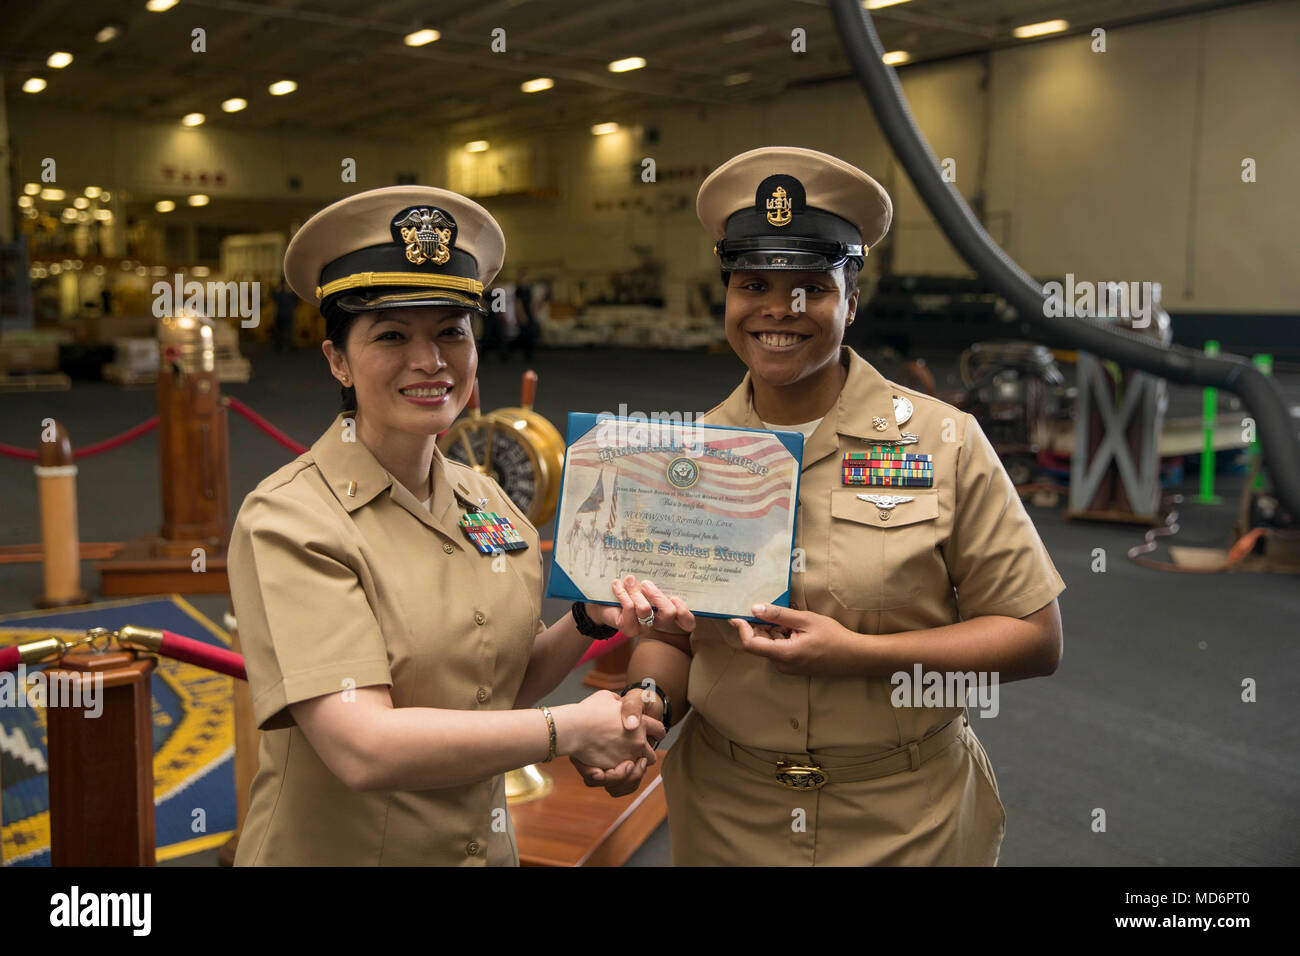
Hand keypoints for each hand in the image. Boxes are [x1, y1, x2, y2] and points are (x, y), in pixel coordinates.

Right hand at [569, 688, 665, 796]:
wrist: (574, 727)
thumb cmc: (588, 711)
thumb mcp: (607, 697)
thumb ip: (618, 702)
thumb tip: (618, 703)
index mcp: (640, 722)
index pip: (659, 730)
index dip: (657, 733)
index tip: (654, 735)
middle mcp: (638, 741)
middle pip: (652, 755)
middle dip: (645, 755)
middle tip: (635, 753)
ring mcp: (628, 756)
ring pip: (640, 768)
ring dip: (634, 767)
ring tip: (625, 763)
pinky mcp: (616, 769)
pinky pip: (624, 777)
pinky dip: (619, 774)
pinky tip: (612, 767)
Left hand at [588, 576, 695, 638]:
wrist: (602, 603)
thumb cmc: (627, 590)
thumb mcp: (643, 584)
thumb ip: (654, 579)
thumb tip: (659, 562)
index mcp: (666, 611)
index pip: (687, 621)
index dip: (685, 612)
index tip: (676, 598)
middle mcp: (658, 622)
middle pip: (668, 613)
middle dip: (658, 595)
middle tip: (646, 583)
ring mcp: (643, 627)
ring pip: (645, 609)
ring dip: (635, 591)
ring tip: (629, 580)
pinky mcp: (628, 628)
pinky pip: (629, 608)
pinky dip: (622, 592)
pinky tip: (616, 584)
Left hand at [729, 604, 863, 676]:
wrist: (855, 657)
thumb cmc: (833, 637)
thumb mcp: (806, 620)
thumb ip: (779, 615)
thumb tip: (755, 608)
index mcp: (784, 654)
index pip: (751, 644)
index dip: (742, 629)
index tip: (736, 616)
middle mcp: (782, 665)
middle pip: (760, 644)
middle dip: (762, 627)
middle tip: (775, 612)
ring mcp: (788, 668)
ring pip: (770, 646)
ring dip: (774, 632)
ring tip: (794, 622)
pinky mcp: (793, 667)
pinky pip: (779, 651)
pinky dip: (782, 638)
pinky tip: (798, 631)